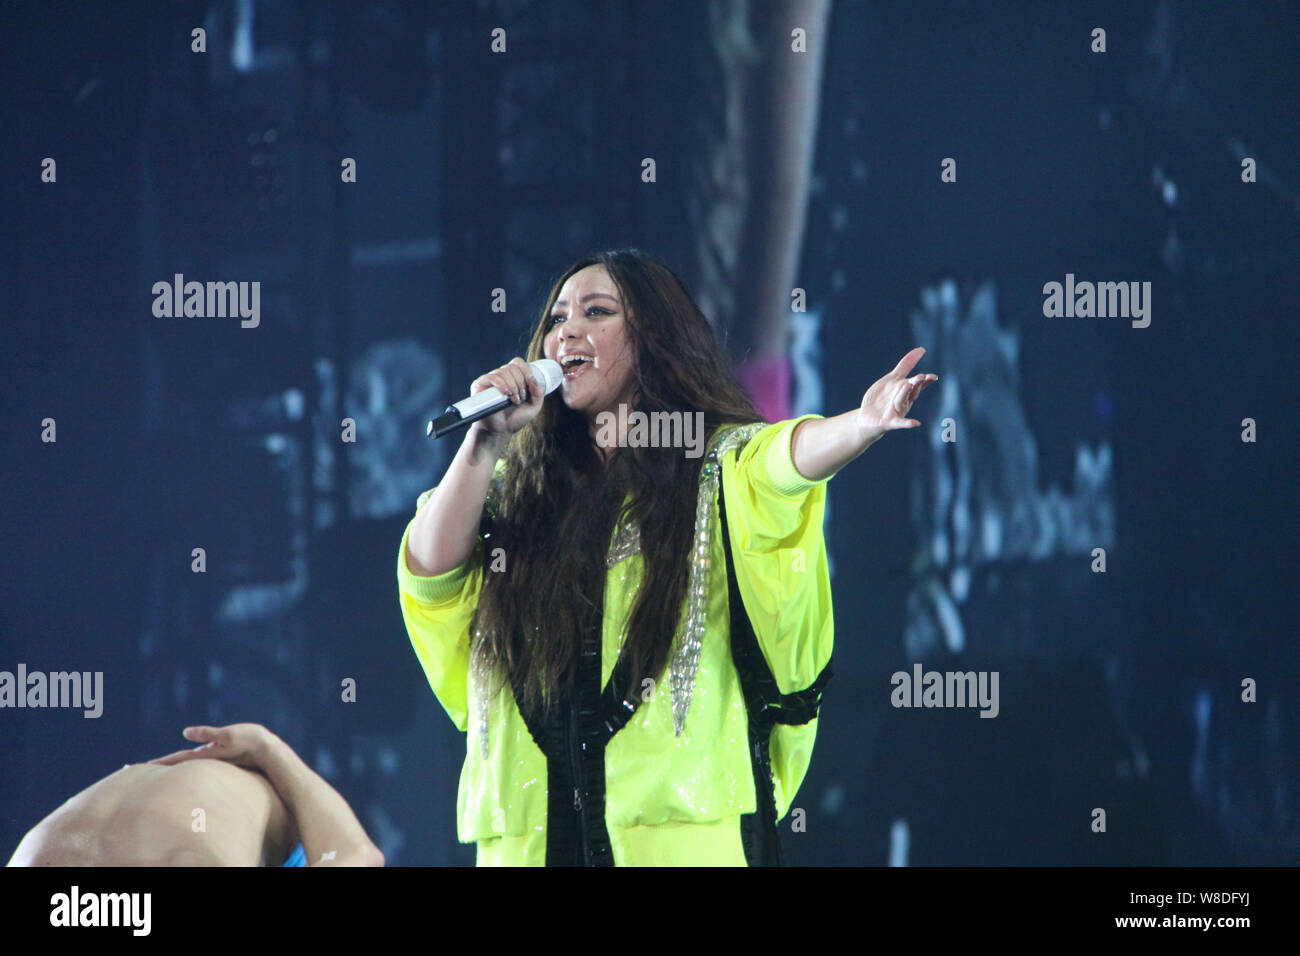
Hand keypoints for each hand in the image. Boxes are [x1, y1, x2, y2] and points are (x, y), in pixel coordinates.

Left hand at [149, 723, 274, 768]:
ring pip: (186, 764)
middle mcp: (206, 760)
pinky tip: (188, 761)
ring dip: (172, 765)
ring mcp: (213, 760)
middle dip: (159, 766)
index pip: (175, 760)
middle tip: (137, 768)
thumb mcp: (227, 735)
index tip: (137, 768)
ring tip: (158, 767)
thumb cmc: (249, 742)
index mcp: (204, 756)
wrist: (270, 752)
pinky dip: (186, 762)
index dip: (157, 764)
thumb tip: (185, 731)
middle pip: (177, 764)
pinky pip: (197, 761)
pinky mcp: (221, 758)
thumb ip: (207, 734)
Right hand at [469, 356, 544, 436]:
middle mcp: (500, 376)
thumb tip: (533, 379)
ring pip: (503, 372)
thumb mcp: (534, 406)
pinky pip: (491, 377)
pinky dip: (501, 384)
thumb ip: (538, 393)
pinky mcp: (480, 385)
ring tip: (514, 401)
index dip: (526, 370)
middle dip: (520, 383)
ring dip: (513, 386)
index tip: (530, 384)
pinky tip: (506, 393)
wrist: (500, 431)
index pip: (518, 363)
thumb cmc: (515, 419)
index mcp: (512, 377)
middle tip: (521, 398)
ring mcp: (490, 380)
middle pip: (512, 367)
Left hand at [857, 347, 938, 439]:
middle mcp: (905, 400)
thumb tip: (921, 349)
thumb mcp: (893, 379)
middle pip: (911, 390)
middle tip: (922, 376)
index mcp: (906, 390)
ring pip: (903, 401)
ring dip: (906, 393)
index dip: (925, 380)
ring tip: (909, 384)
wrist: (868, 417)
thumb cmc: (883, 397)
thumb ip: (906, 365)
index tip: (933, 377)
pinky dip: (908, 423)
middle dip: (916, 383)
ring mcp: (898, 411)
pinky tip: (916, 423)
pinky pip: (900, 422)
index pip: (917, 384)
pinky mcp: (890, 421)